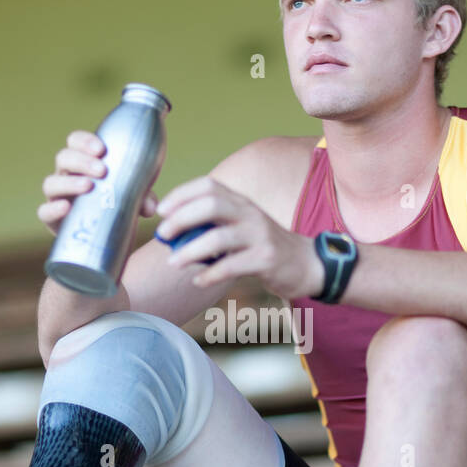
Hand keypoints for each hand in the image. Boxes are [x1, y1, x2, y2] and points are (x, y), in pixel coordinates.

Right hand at [38, 130, 158, 235]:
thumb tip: (150, 207)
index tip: (101, 148)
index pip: (76, 142)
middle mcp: (66, 176)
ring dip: (69, 182)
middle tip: (102, 170)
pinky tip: (66, 207)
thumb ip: (143, 197)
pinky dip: (53, 208)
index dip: (84, 141)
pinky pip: (44, 212)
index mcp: (83, 163)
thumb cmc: (116, 208)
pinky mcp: (53, 221)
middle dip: (81, 160)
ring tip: (88, 186)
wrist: (105, 241)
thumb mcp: (134, 199)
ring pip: (52, 183)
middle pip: (64, 158)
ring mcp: (57, 198)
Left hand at [155, 175, 324, 299]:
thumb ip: (212, 225)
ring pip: (219, 237)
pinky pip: (232, 266)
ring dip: (191, 250)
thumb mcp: (240, 227)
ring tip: (173, 263)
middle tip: (162, 235)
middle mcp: (250, 213)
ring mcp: (260, 235)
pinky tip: (198, 281)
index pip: (209, 185)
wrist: (306, 264)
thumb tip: (171, 232)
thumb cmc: (262, 247)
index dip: (181, 194)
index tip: (160, 210)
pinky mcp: (266, 259)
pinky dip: (210, 274)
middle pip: (212, 204)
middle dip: (182, 218)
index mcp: (241, 202)